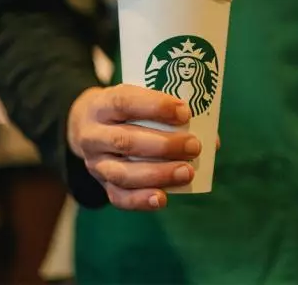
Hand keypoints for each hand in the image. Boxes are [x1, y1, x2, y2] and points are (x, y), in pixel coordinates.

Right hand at [68, 84, 199, 210]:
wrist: (85, 126)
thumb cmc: (125, 110)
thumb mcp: (136, 98)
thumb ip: (167, 113)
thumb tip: (212, 139)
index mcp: (101, 105)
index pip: (124, 102)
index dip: (155, 106)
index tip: (185, 112)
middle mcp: (93, 135)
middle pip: (125, 141)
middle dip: (164, 146)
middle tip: (194, 146)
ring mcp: (95, 162)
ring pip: (123, 173)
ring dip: (159, 174)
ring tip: (188, 172)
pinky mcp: (102, 184)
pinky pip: (118, 197)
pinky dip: (141, 200)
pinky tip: (163, 198)